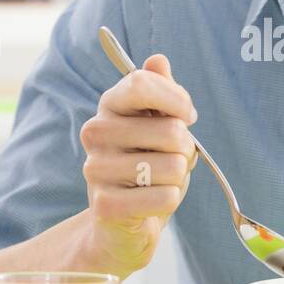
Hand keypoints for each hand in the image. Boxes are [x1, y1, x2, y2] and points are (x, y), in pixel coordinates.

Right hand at [78, 53, 198, 276]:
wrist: (122, 223)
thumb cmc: (147, 165)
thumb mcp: (159, 124)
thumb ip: (162, 92)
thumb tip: (158, 60)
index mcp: (109, 106)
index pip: (141, 83)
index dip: (176, 99)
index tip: (188, 116)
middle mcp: (96, 133)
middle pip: (170, 130)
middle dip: (185, 148)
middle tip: (173, 158)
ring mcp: (96, 169)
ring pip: (173, 166)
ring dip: (179, 178)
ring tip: (160, 181)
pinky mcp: (105, 204)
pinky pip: (166, 196)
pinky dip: (171, 200)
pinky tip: (154, 201)